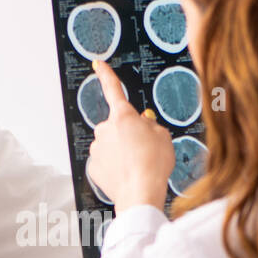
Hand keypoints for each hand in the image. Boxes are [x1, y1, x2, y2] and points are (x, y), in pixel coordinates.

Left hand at [86, 59, 173, 211]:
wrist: (140, 193)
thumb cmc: (153, 164)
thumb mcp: (163, 137)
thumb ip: (151, 125)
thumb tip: (143, 124)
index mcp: (123, 116)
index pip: (113, 89)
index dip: (106, 74)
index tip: (97, 64)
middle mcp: (105, 129)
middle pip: (117, 126)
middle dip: (127, 133)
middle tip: (143, 149)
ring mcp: (97, 148)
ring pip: (110, 145)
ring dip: (121, 151)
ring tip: (137, 164)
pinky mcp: (93, 166)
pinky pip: (105, 162)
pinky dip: (115, 166)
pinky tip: (126, 174)